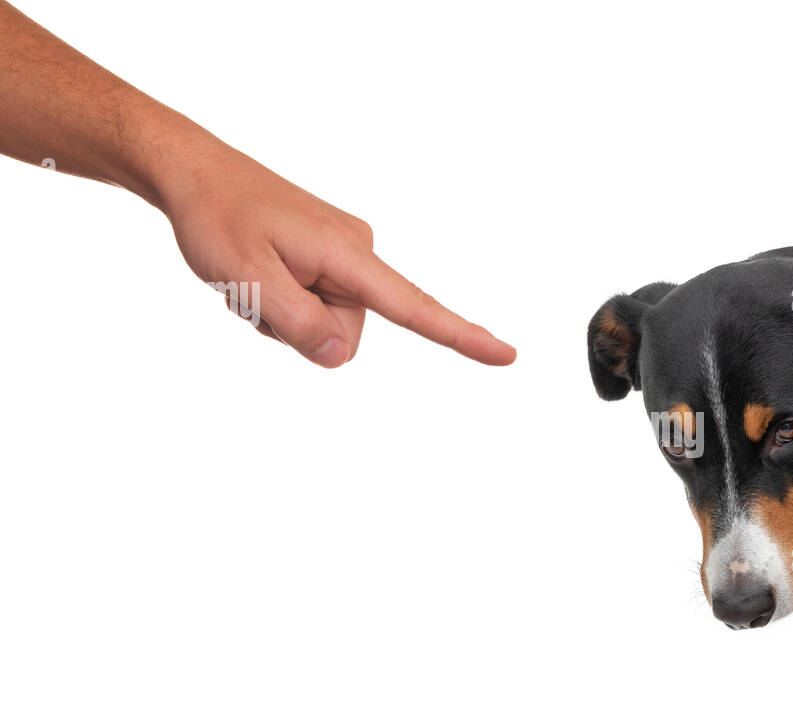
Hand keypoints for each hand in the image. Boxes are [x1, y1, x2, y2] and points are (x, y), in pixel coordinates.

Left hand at [160, 139, 514, 367]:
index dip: (462, 336)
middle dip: (302, 330)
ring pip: (330, 323)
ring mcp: (346, 253)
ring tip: (254, 277)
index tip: (506, 355)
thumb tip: (339, 356)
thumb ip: (298, 324)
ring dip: (288, 315)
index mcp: (349, 254)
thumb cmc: (216, 218)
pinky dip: (289, 301)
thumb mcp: (247, 279)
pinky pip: (320, 303)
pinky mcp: (332, 255)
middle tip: (255, 291)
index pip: (416, 307)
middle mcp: (359, 251)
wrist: (194, 171)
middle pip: (348, 333)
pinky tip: (261, 272)